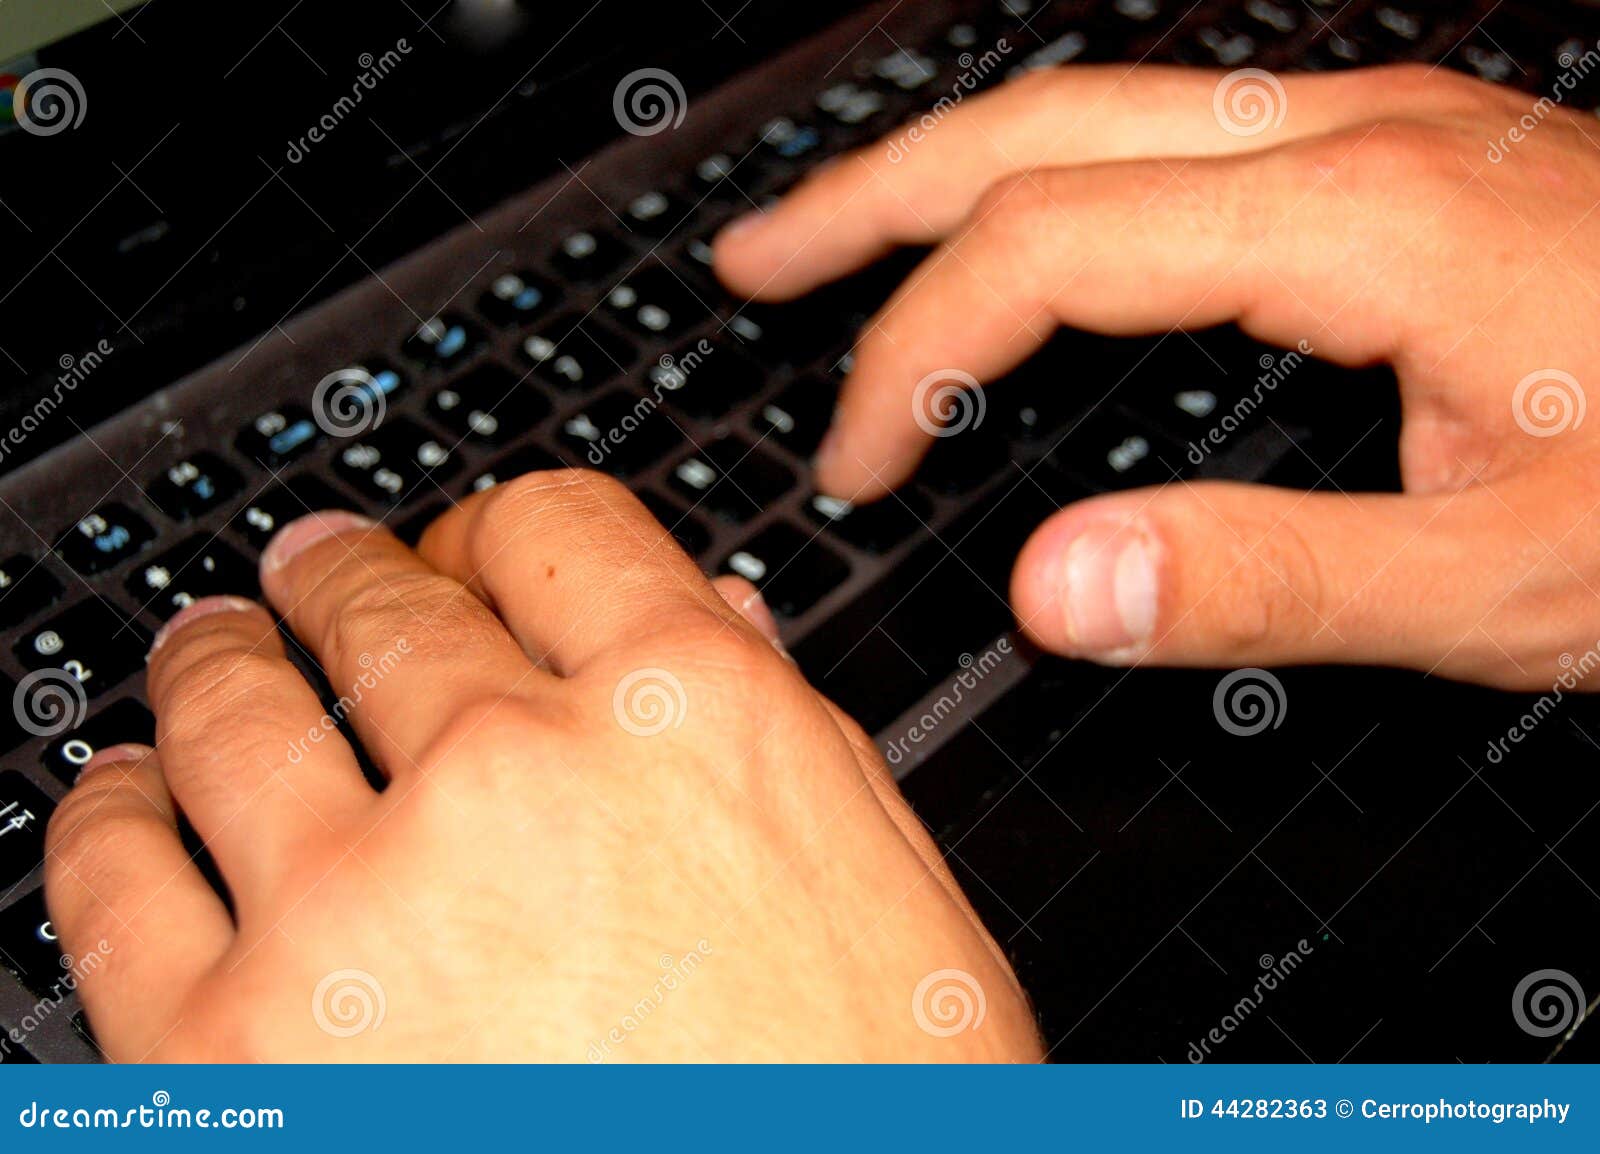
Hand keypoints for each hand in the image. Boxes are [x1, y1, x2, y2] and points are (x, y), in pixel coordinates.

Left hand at [45, 478, 1040, 1061]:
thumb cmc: (868, 1113)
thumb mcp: (887, 897)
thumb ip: (783, 733)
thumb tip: (720, 623)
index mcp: (692, 720)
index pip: (554, 531)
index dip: (494, 525)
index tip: (462, 548)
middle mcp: (520, 779)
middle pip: (388, 609)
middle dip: (349, 579)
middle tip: (318, 576)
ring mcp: (362, 905)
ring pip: (240, 714)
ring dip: (219, 667)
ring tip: (211, 661)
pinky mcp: (231, 1051)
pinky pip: (118, 878)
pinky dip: (108, 820)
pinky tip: (122, 805)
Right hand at [715, 64, 1599, 688]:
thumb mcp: (1506, 577)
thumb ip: (1269, 580)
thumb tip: (1059, 586)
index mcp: (1356, 220)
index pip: (1044, 251)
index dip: (912, 354)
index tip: (855, 463)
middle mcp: (1355, 138)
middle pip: (1038, 121)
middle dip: (868, 193)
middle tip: (753, 251)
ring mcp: (1384, 131)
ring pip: (1104, 105)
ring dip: (954, 163)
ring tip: (852, 229)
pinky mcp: (1411, 161)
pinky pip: (1180, 134)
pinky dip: (1060, 178)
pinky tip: (1048, 231)